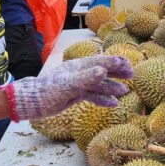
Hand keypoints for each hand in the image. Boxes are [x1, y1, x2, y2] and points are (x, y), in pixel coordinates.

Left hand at [5, 56, 133, 120]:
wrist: (32, 103)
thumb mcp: (68, 85)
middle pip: (103, 71)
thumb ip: (86, 78)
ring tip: (125, 91)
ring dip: (112, 87)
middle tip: (132, 75)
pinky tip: (113, 103)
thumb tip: (103, 71)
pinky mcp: (76, 95)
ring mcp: (78, 84)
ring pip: (99, 84)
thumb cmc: (48, 91)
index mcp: (79, 67)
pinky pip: (93, 95)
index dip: (115, 62)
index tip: (128, 64)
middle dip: (117, 72)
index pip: (101, 62)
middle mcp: (80, 74)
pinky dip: (103, 99)